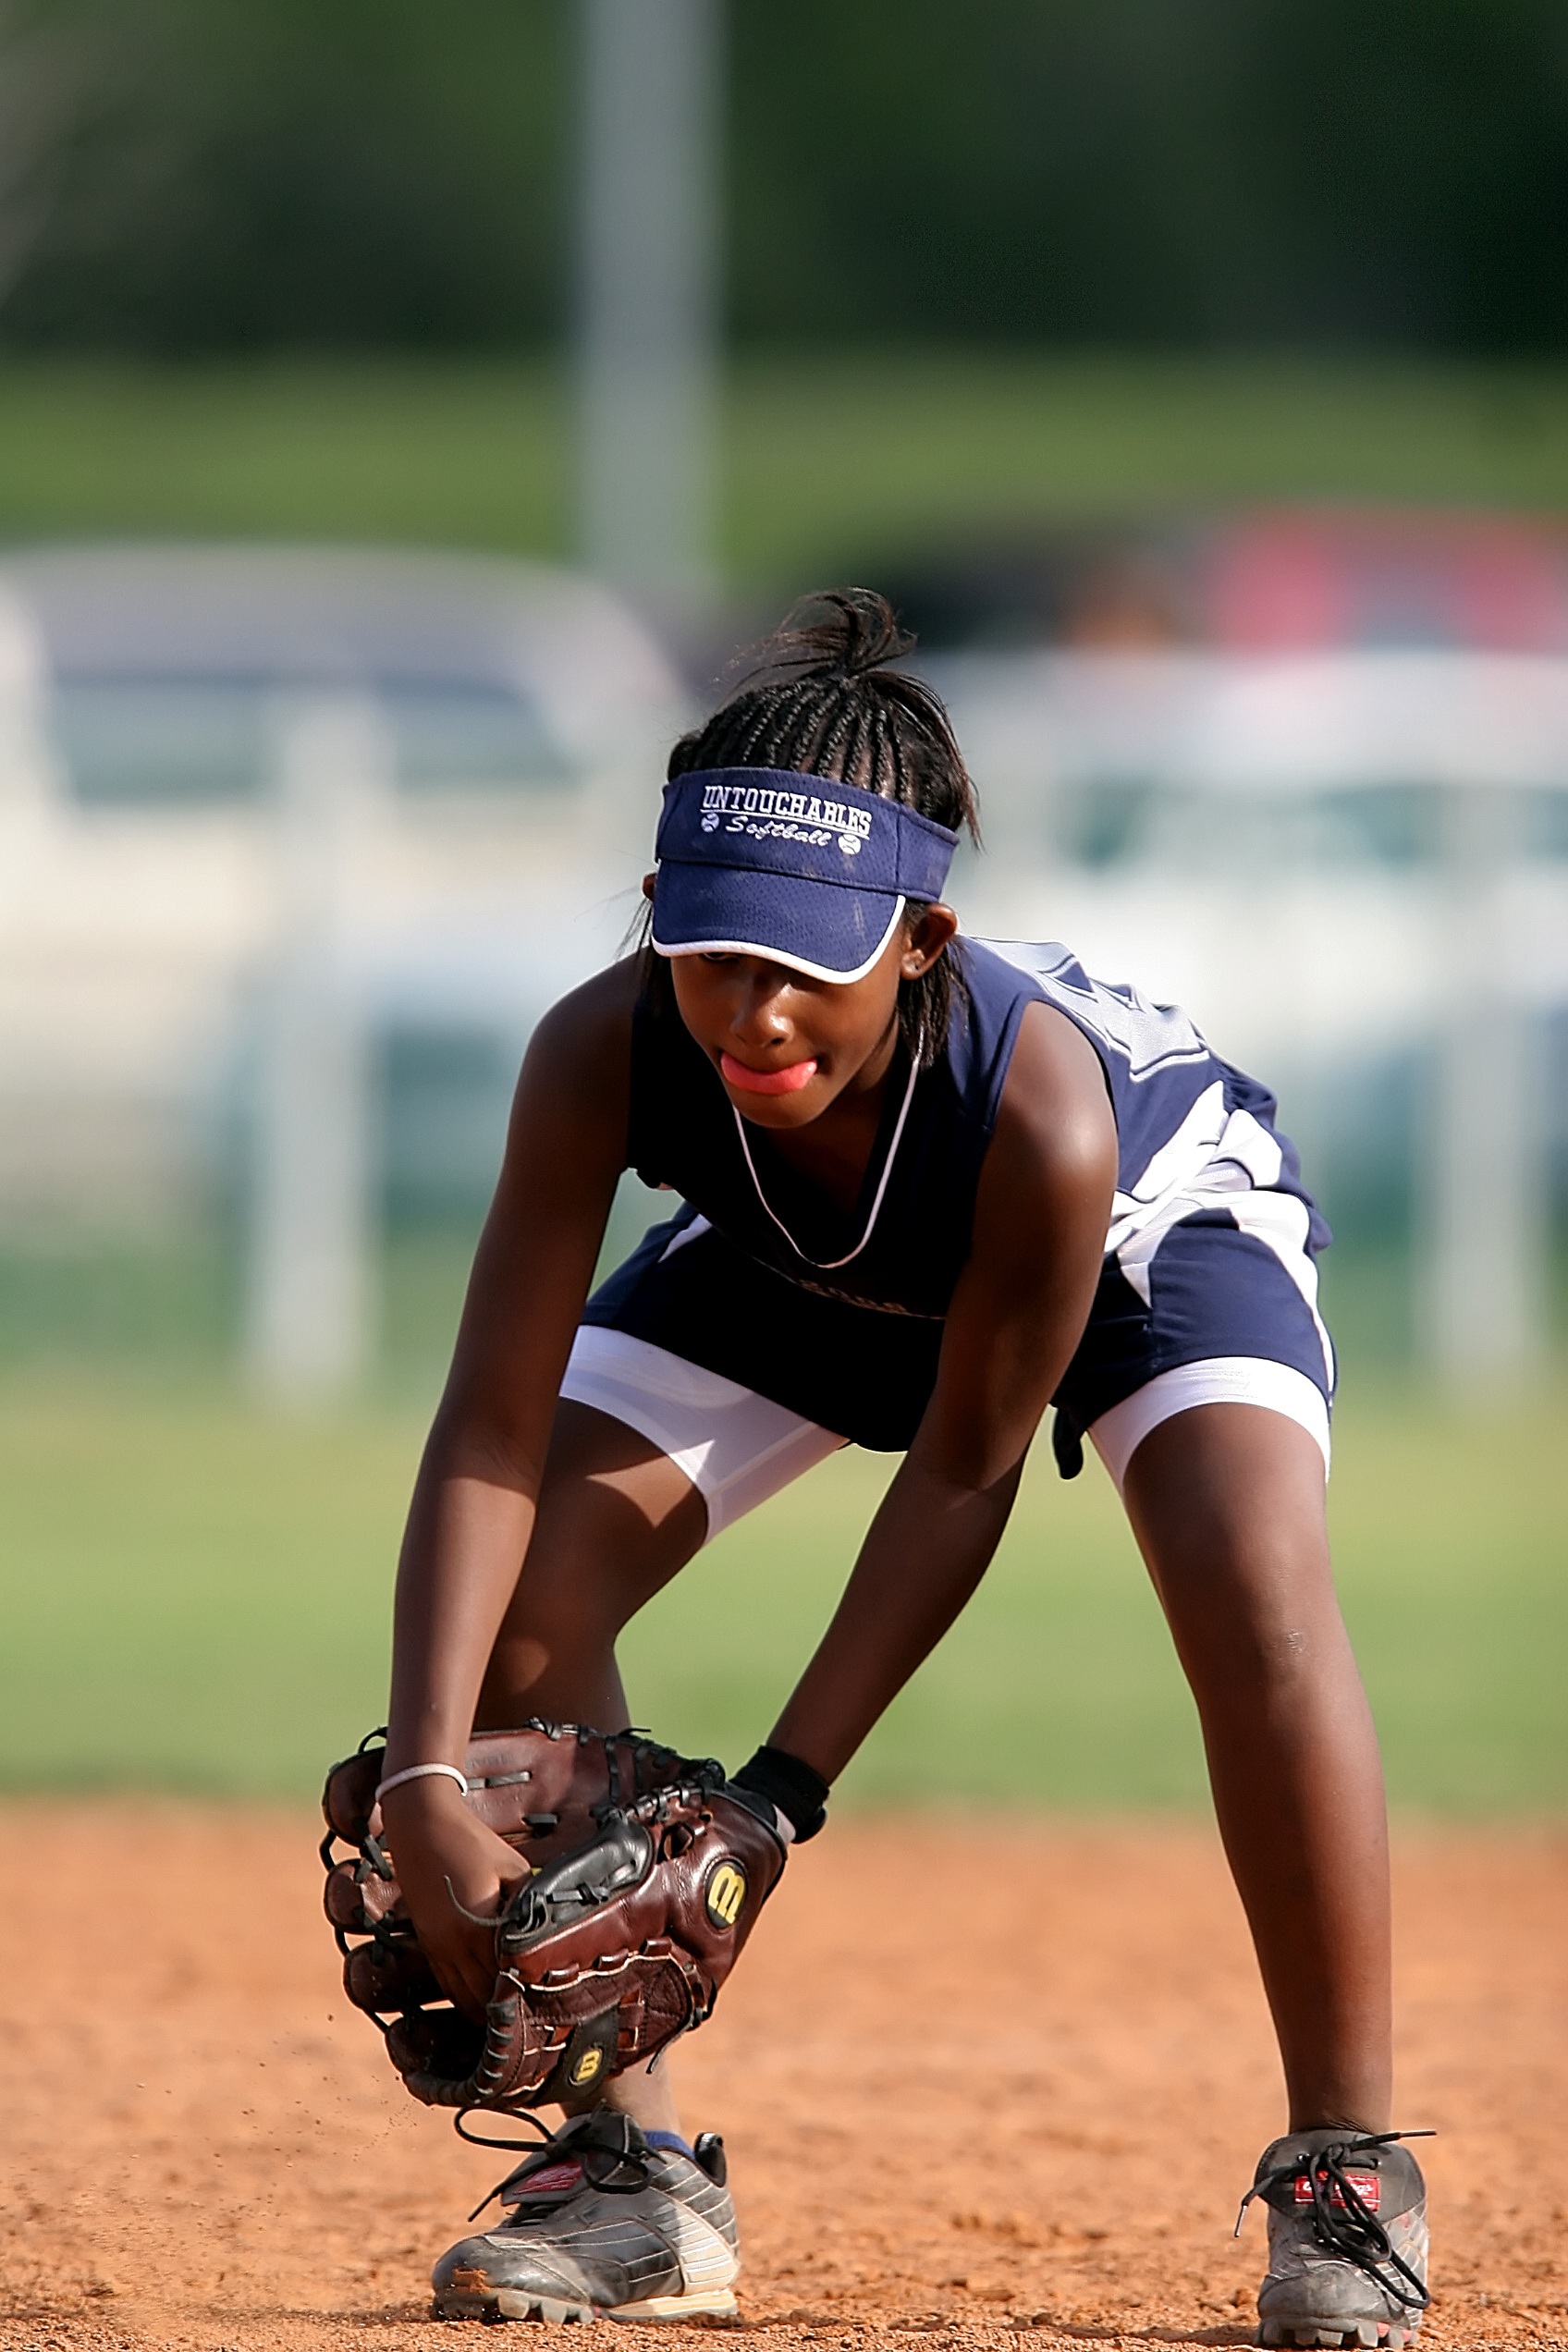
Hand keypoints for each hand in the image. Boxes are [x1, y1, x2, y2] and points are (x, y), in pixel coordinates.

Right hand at [378, 1778, 530, 2020]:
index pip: (506, 1975)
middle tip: (532, 2021)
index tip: (546, 2004)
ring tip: (508, 2022)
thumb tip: (548, 1926)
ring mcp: (438, 1947)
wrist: (422, 1828)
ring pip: (463, 1996)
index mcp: (480, 1926)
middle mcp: (455, 1945)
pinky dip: (464, 1997)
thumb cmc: (473, 1843)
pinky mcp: (428, 1943)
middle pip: (484, 1994)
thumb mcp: (511, 1867)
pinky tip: (480, 2003)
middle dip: (507, 2009)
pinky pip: (446, 1984)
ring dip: (484, 2010)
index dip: (525, 1992)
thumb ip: (527, 1901)